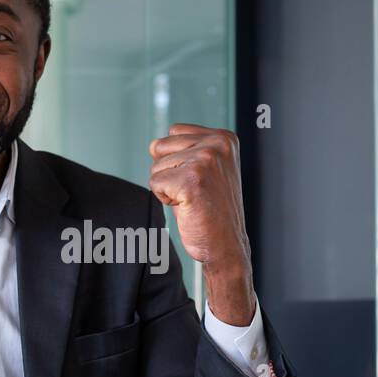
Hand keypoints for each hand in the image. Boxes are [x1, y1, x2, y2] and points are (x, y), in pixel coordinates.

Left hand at [149, 123, 255, 325]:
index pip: (174, 131)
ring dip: (168, 188)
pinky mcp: (191, 180)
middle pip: (161, 146)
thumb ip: (183, 150)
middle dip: (169, 172)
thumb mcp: (203, 170)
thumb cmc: (212, 211)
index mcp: (224, 138)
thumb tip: (152, 145)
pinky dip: (165, 199)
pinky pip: (155, 183)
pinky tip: (188, 207)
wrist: (225, 245)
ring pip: (156, 167)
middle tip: (195, 191)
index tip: (200, 179)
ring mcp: (205, 160)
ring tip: (193, 200)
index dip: (177, 158)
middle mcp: (217, 144)